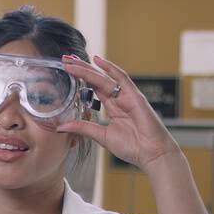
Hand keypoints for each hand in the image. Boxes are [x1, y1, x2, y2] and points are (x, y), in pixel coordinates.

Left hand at [56, 55, 181, 173]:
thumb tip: (61, 127)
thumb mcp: (101, 136)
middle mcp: (119, 99)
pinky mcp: (134, 96)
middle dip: (80, 69)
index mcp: (113, 108)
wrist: (152, 153)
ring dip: (87, 68)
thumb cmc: (132, 147)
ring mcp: (127, 96)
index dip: (80, 79)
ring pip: (104, 77)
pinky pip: (121, 78)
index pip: (93, 89)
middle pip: (96, 79)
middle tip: (64, 60)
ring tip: (72, 60)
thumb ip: (83, 128)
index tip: (65, 71)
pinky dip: (110, 68)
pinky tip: (98, 60)